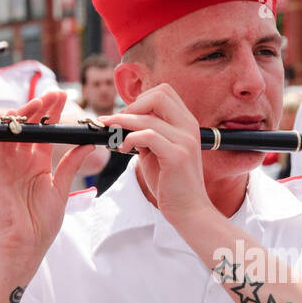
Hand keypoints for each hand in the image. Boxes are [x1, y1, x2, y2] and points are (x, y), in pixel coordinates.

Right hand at [0, 91, 95, 263]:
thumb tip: (88, 143)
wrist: (25, 244)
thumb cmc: (41, 223)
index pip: (45, 133)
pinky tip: (18, 118)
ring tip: (40, 101)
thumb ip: (71, 164)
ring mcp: (7, 166)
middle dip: (41, 109)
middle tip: (55, 94)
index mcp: (38, 165)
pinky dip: (6, 131)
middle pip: (29, 128)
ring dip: (25, 115)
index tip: (64, 98)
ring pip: (13, 132)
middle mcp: (21, 162)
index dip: (53, 115)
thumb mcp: (61, 188)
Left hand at [97, 84, 211, 224]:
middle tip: (117, 123)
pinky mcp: (177, 156)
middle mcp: (189, 127)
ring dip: (122, 124)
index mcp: (186, 123)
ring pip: (147, 117)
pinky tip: (123, 149)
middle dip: (132, 106)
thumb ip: (146, 134)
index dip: (141, 100)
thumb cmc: (171, 183)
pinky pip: (148, 135)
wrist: (189, 211)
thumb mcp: (157, 152)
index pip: (164, 92)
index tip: (126, 116)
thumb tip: (124, 121)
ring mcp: (185, 140)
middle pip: (159, 94)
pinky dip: (130, 138)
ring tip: (112, 136)